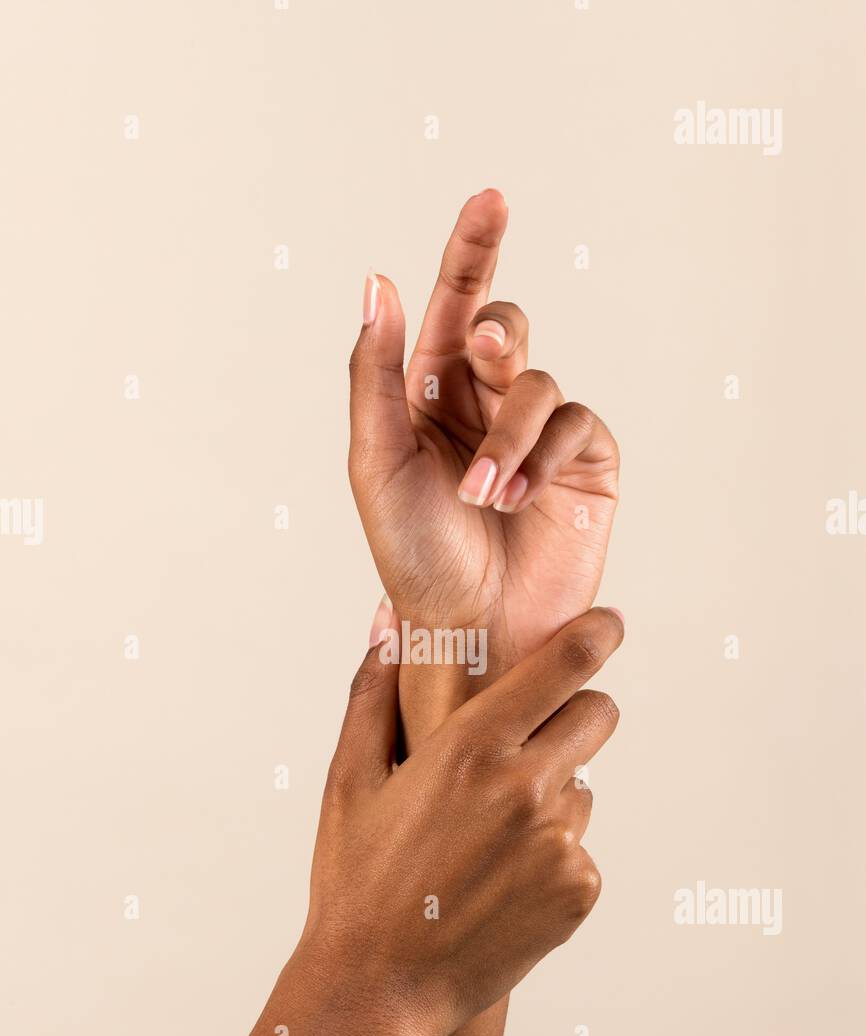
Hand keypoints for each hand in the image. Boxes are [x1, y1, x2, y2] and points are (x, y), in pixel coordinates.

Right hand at [299, 607, 623, 1035]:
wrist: (377, 991)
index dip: (596, 634)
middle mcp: (526, 788)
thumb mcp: (348, 781)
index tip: (607, 624)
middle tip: (533, 742)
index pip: (566, 663)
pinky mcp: (579, 891)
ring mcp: (559, 844)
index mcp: (470, 747)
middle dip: (575, 717)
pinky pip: (579, 851)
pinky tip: (498, 887)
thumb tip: (388, 620)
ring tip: (485, 844)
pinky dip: (550, 860)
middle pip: (599, 716)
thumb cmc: (354, 882)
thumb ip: (374, 691)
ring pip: (583, 791)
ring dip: (551, 800)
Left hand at [349, 189, 619, 672]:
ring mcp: (539, 432)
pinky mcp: (584, 463)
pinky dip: (544, 455)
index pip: (455, 305)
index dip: (472, 247)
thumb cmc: (413, 555)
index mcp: (431, 394)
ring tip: (482, 493)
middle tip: (488, 353)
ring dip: (508, 435)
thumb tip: (379, 281)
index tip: (490, 196)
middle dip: (499, 330)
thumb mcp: (375, 461)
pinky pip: (576, 423)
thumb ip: (375, 373)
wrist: (469, 628)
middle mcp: (487, 403)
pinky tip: (518, 499)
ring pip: (537, 381)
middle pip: (506, 322)